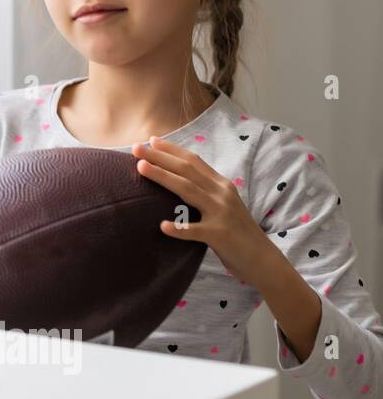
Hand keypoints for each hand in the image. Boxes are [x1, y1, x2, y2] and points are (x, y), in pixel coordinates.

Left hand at [131, 135, 270, 283]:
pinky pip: (195, 230)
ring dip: (163, 177)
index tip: (150, 140)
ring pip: (188, 190)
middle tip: (136, 148)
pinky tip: (162, 226)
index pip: (194, 161)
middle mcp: (221, 194)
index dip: (172, 149)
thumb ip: (204, 191)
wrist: (263, 258)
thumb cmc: (236, 231)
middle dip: (160, 157)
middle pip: (186, 170)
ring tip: (141, 168)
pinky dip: (179, 228)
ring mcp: (221, 213)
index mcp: (221, 185)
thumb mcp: (222, 204)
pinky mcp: (220, 235)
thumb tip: (177, 179)